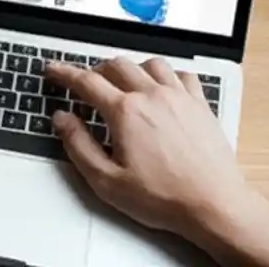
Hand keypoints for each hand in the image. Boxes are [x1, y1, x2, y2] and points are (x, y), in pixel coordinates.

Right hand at [46, 58, 268, 266]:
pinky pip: (182, 75)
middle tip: (87, 84)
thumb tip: (62, 119)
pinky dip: (167, 75)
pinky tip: (162, 87)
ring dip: (131, 69)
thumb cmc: (164, 198)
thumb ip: (78, 145)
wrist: (215, 205)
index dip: (64, 73)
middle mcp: (152, 96)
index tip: (53, 70)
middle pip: (116, 65)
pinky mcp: (201, 105)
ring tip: (124, 83)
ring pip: (149, 64)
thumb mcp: (107, 181)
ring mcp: (179, 98)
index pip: (86, 82)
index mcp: (125, 112)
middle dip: (96, 71)